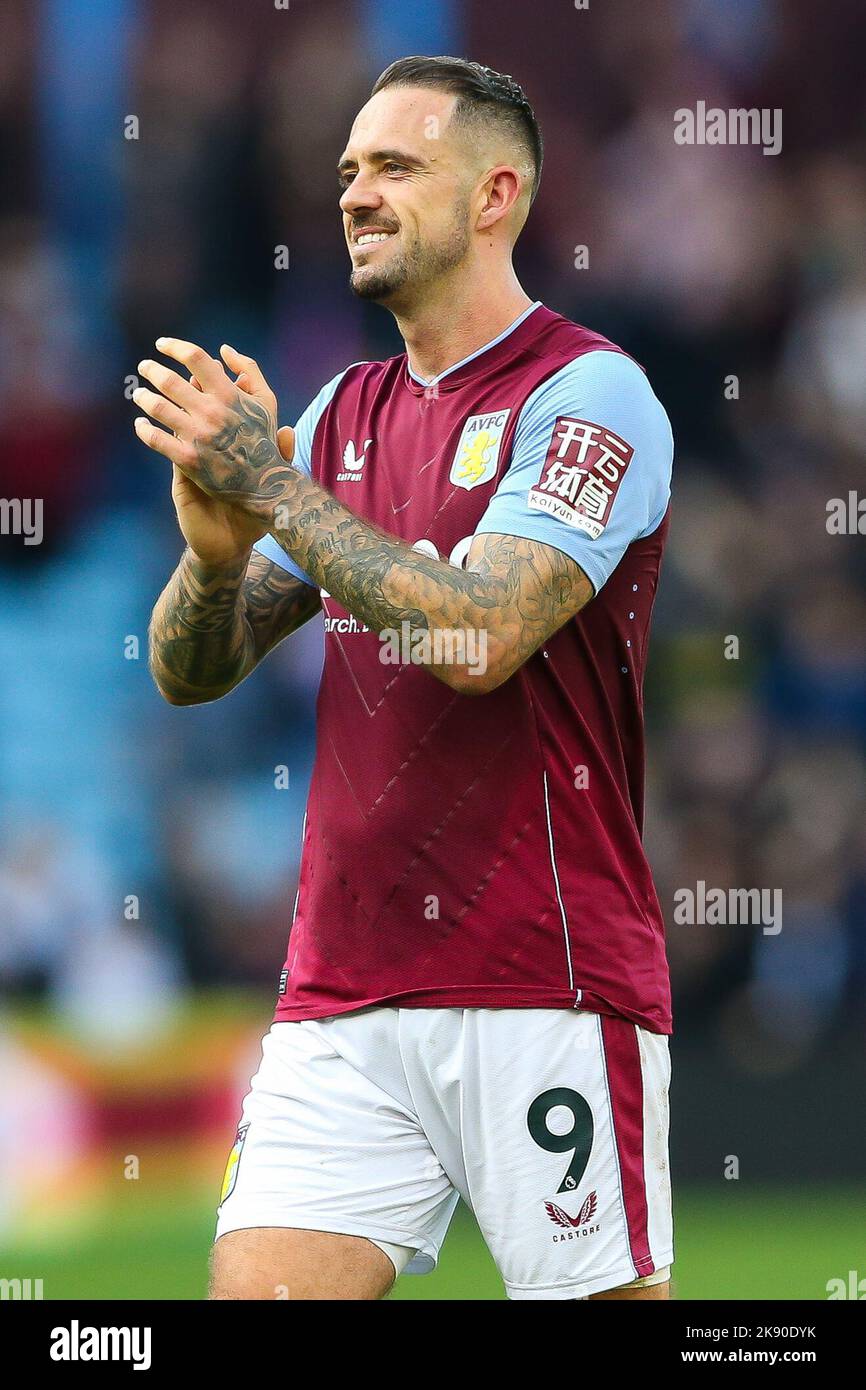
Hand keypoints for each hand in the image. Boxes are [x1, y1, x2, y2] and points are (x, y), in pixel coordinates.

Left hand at [132, 339, 295, 525]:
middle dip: (151, 370)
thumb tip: (223, 349)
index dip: (174, 346)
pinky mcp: (189, 460)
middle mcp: (212, 412)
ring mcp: (198, 436)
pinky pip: (155, 439)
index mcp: (228, 394)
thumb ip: (249, 369)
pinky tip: (140, 424)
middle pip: (169, 380)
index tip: (161, 344)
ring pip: (158, 407)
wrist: (266, 484)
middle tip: (144, 367)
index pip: (195, 358)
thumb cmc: (263, 438)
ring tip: (140, 394)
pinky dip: (143, 429)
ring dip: (143, 397)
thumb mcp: (266, 401)